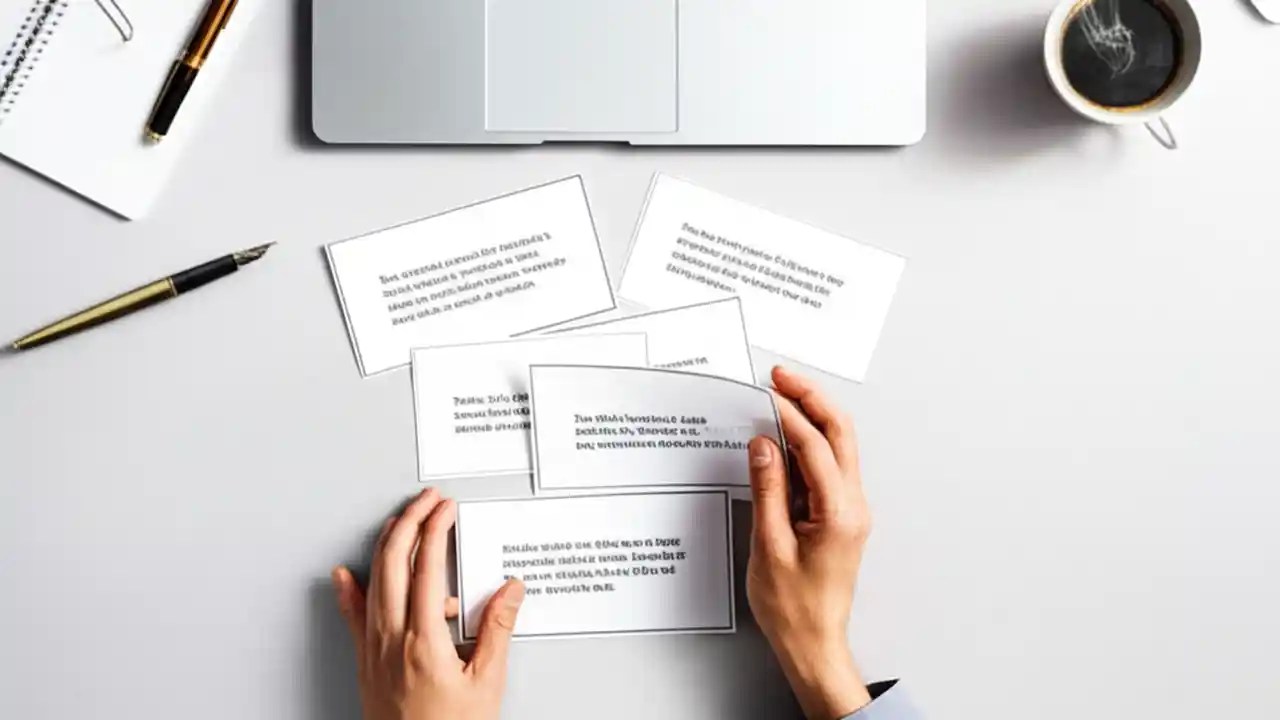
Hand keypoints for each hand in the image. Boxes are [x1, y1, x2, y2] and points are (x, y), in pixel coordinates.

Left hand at [331, 489, 525, 719]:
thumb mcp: (487, 682)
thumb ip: (498, 630)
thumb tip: (510, 590)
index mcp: (423, 641)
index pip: (427, 567)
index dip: (435, 529)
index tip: (445, 509)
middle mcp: (392, 640)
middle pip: (394, 563)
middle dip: (410, 522)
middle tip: (427, 501)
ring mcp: (374, 650)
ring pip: (374, 582)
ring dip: (387, 546)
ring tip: (402, 522)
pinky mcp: (366, 663)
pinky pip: (354, 617)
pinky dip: (350, 590)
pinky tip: (346, 574)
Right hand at [747, 366, 873, 719]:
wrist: (814, 642)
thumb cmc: (793, 607)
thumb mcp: (769, 546)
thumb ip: (767, 490)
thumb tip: (763, 444)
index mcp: (839, 513)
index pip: (816, 447)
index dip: (790, 416)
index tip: (765, 395)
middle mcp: (853, 506)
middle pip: (840, 434)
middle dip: (812, 399)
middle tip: (781, 377)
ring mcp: (850, 509)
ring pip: (838, 446)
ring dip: (811, 417)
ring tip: (779, 398)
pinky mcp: (839, 515)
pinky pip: (827, 466)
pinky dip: (807, 444)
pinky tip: (782, 439)